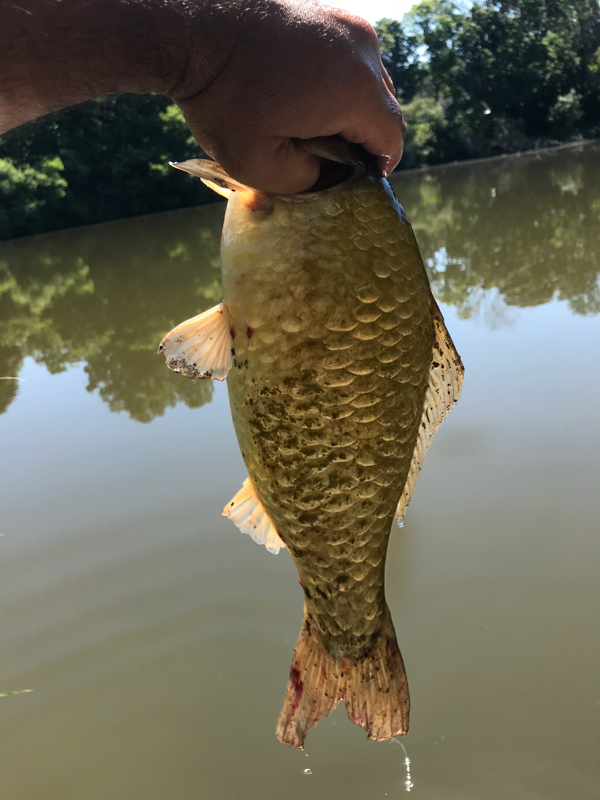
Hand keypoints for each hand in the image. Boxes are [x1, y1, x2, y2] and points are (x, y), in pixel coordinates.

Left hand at [173, 0, 404, 192]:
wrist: (193, 26)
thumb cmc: (222, 99)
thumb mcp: (258, 165)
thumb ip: (306, 182)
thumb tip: (329, 173)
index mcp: (356, 92)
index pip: (391, 139)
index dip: (378, 166)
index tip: (357, 179)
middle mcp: (363, 51)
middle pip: (384, 109)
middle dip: (362, 138)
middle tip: (329, 158)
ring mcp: (347, 23)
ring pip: (369, 80)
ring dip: (350, 107)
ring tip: (312, 123)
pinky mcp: (330, 9)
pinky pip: (349, 55)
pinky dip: (336, 78)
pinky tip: (302, 91)